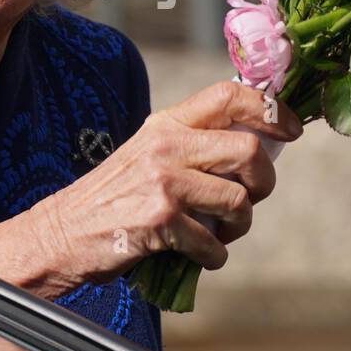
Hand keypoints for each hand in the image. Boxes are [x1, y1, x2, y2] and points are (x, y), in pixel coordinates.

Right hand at [0, 80, 300, 299]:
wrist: (60, 233)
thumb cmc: (113, 198)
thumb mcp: (150, 153)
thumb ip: (195, 145)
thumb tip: (262, 148)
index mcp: (167, 122)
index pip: (229, 94)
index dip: (271, 108)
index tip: (290, 129)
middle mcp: (166, 144)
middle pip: (249, 149)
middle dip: (263, 182)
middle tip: (248, 199)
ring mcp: (162, 181)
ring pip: (239, 200)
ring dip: (238, 227)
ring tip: (218, 232)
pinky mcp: (159, 220)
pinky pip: (213, 242)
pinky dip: (213, 256)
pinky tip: (196, 254)